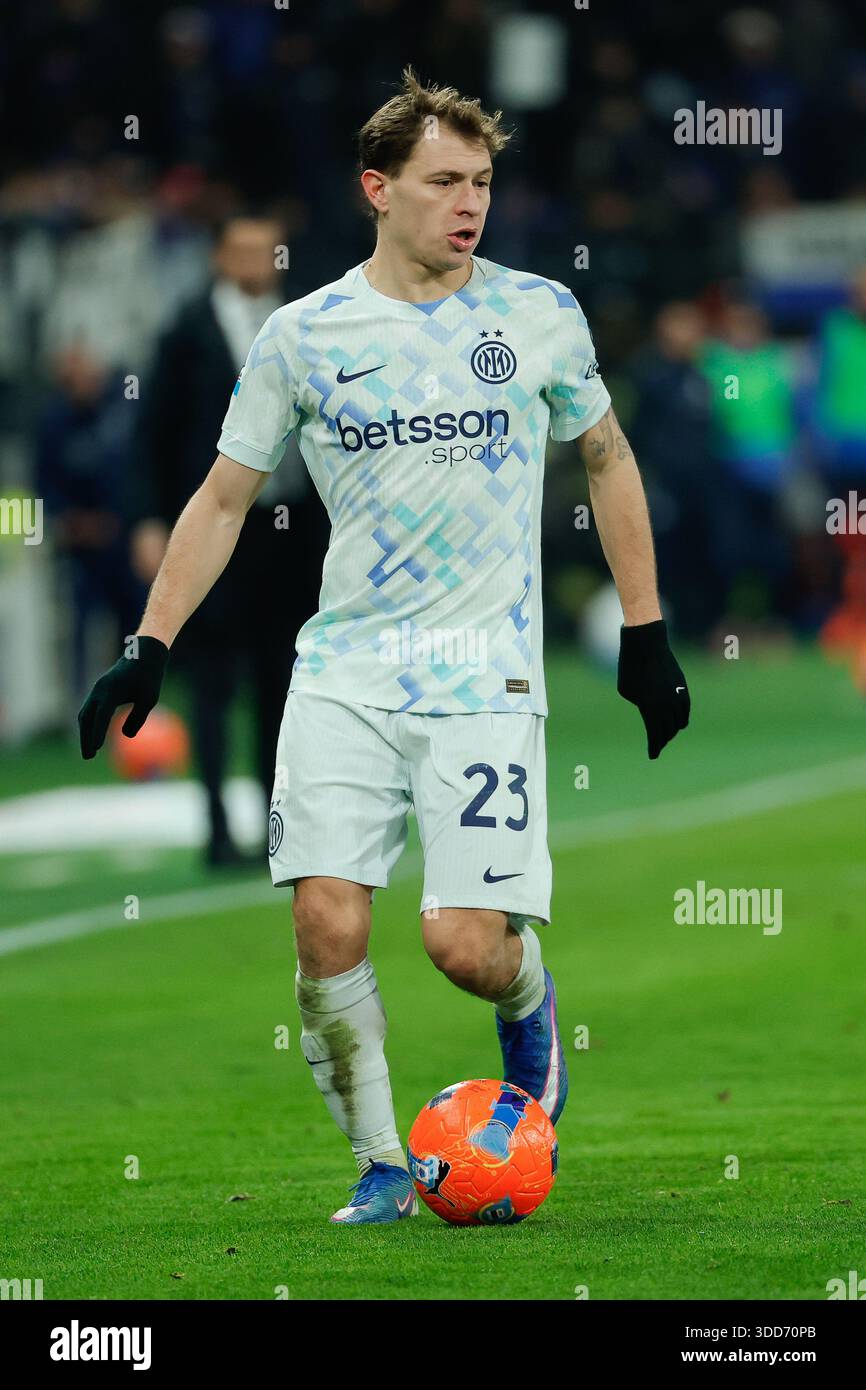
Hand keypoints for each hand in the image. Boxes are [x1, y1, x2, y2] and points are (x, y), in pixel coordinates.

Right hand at [78, 636, 168, 758]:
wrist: (142, 657)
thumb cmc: (148, 679)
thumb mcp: (149, 699)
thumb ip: (137, 717)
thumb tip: (126, 736)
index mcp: (112, 690)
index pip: (102, 714)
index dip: (98, 732)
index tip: (97, 748)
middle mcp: (99, 690)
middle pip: (87, 718)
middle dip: (86, 738)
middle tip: (89, 757)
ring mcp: (96, 690)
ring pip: (85, 715)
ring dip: (85, 733)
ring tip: (90, 752)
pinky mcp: (97, 692)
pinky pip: (89, 711)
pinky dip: (89, 725)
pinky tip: (93, 738)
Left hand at [617, 619, 689, 758]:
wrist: (646, 644)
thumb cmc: (629, 666)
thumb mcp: (626, 690)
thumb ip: (639, 705)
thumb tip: (649, 714)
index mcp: (650, 707)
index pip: (655, 735)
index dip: (654, 747)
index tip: (653, 756)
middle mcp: (666, 705)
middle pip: (667, 731)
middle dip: (662, 741)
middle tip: (657, 746)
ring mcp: (676, 696)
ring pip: (678, 722)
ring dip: (672, 731)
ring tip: (666, 736)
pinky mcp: (682, 688)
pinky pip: (685, 710)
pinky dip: (682, 719)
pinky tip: (678, 723)